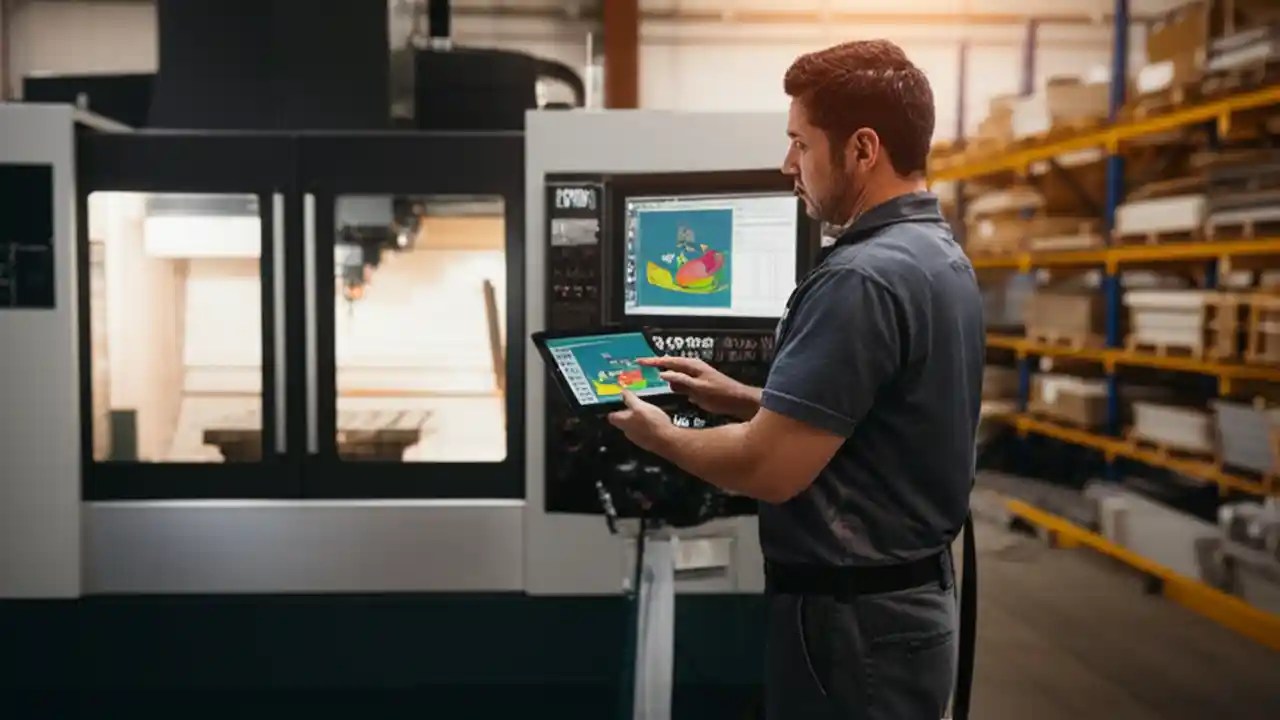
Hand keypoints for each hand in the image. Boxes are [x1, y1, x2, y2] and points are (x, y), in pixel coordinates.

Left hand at [607, 389, 674, 454]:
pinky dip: (647, 427)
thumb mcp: (640, 406)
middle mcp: (627, 432)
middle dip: (628, 414)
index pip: (612, 416)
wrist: (666, 440)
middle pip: (623, 422)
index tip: (621, 402)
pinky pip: (643, 433)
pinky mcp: (646, 442)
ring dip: (639, 421)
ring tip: (648, 413)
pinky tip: (655, 422)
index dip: (615, 409)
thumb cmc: (651, 422)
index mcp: (622, 422)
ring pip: (634, 427)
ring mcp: (637, 439)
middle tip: (637, 405)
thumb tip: (623, 392)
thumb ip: (630, 399)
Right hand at [637, 356, 760, 420]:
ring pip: (674, 374)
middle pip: (669, 365)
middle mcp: (692, 368)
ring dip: (663, 376)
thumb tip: (663, 374)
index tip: (638, 361)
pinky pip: (680, 383)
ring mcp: (695, 376)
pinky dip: (672, 384)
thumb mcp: (700, 388)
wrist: (738, 401)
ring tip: (647, 379)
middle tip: (639, 369)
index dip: (652, 361)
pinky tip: (666, 389)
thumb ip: (681, 381)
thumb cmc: (721, 394)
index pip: (668, 361)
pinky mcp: (697, 385)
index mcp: (692, 366)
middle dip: (655, 366)